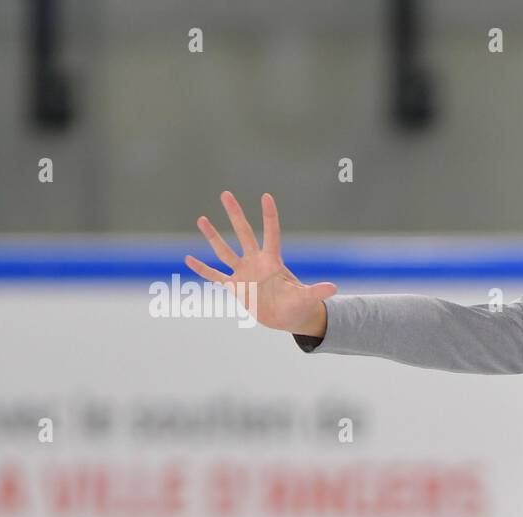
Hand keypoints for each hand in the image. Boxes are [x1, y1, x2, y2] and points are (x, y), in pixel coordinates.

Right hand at [185, 191, 336, 333]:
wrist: (287, 318)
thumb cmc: (299, 306)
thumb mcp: (307, 299)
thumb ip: (317, 292)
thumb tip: (334, 289)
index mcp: (273, 261)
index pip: (271, 233)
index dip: (269, 216)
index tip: (266, 196)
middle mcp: (256, 262)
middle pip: (243, 233)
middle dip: (235, 214)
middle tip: (225, 193)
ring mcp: (244, 272)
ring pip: (225, 250)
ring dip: (212, 236)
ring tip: (201, 218)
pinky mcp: (235, 287)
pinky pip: (215, 276)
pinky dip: (202, 269)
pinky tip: (188, 258)